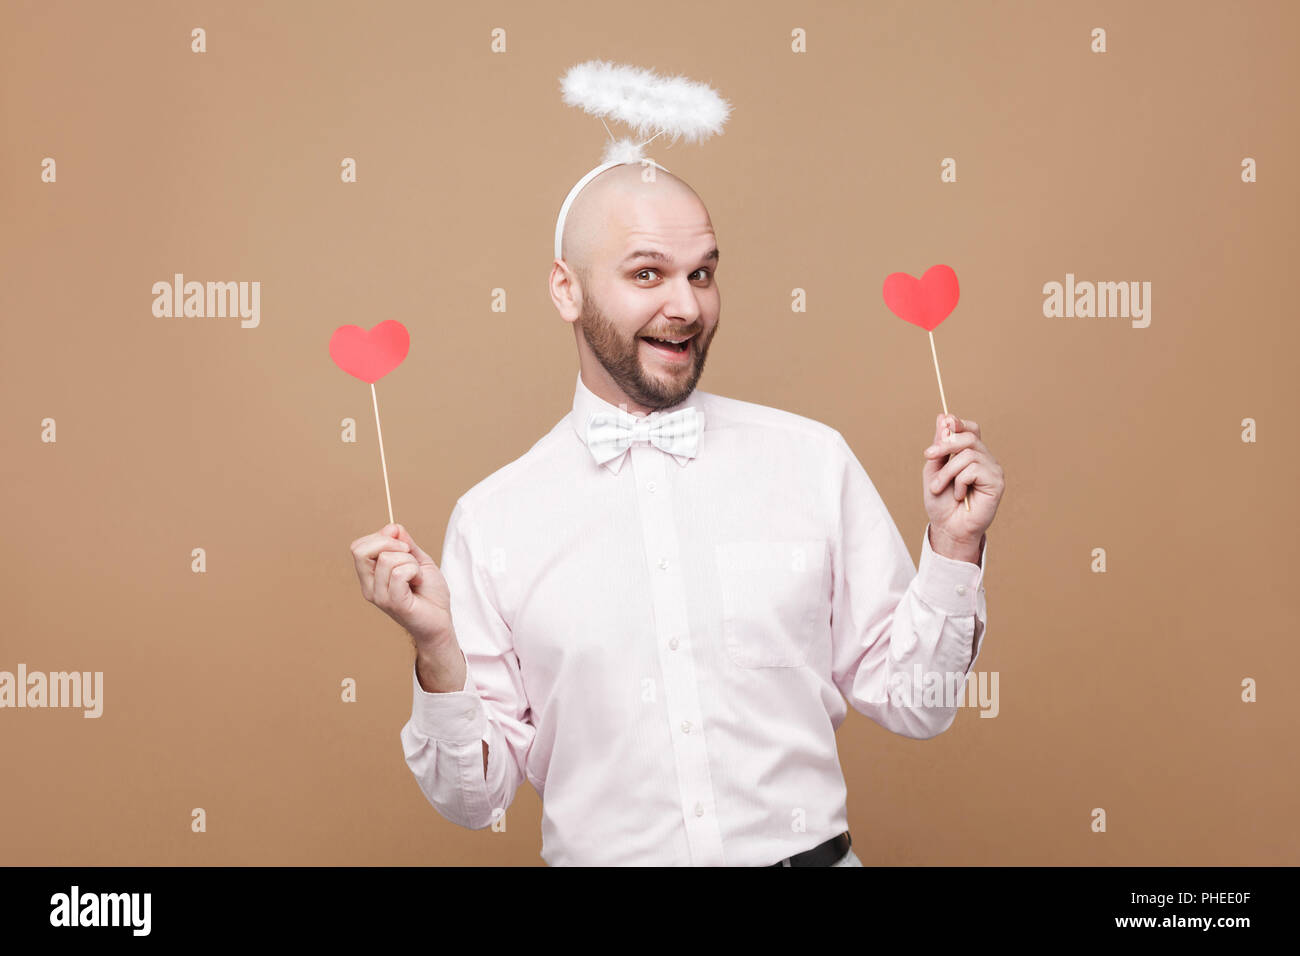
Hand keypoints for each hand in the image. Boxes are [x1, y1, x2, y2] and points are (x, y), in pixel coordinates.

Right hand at [349, 523, 453, 647]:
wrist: (441, 621)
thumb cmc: (429, 593)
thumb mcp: (418, 560)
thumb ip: (406, 544)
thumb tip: (393, 527)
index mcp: (370, 576)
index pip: (358, 547)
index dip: (381, 537)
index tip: (402, 543)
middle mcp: (369, 586)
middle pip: (360, 550)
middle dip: (389, 542)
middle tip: (408, 553)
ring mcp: (379, 596)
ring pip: (387, 559)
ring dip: (409, 561)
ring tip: (417, 575)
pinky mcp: (393, 602)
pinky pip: (399, 573)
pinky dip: (415, 571)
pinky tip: (418, 582)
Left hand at [922, 414, 1003, 554]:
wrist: (947, 528)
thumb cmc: (941, 502)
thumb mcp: (934, 470)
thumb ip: (940, 446)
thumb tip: (944, 417)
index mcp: (971, 455)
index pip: (971, 429)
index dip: (959, 423)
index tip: (944, 423)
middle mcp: (985, 460)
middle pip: (969, 437)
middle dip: (945, 444)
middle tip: (929, 456)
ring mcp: (993, 470)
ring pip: (968, 454)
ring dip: (947, 472)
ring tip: (940, 488)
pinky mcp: (997, 482)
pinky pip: (973, 469)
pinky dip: (959, 482)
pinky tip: (960, 495)